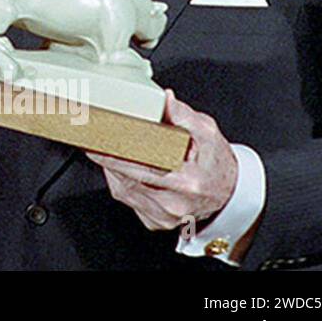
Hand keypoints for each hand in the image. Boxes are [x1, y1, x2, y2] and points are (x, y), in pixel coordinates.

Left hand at [86, 90, 237, 230]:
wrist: (230, 195)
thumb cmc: (217, 163)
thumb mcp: (207, 132)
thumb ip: (182, 115)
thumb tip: (164, 99)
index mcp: (187, 181)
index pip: (140, 168)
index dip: (114, 155)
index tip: (96, 143)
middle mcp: (174, 203)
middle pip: (127, 179)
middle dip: (106, 159)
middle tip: (91, 140)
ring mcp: (164, 216)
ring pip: (124, 191)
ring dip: (113, 169)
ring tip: (108, 150)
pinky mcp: (157, 222)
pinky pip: (129, 200)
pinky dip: (123, 182)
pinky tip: (124, 169)